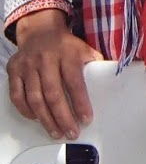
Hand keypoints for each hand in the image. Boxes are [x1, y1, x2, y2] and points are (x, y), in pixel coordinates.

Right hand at [8, 11, 102, 138]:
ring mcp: (27, 66)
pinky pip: (17, 95)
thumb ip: (96, 65)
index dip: (80, 103)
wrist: (39, 31)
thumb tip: (114, 82)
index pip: (74, 82)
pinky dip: (25, 110)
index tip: (86, 120)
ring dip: (46, 119)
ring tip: (56, 132)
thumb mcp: (84, 49)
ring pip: (34, 98)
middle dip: (63, 117)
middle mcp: (45, 60)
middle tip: (72, 133)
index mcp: (67, 55)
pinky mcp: (13, 71)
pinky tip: (37, 119)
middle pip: (53, 94)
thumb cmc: (66, 46)